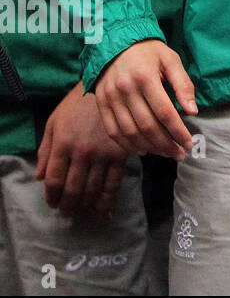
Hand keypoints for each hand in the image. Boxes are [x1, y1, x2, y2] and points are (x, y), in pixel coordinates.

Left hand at [35, 83, 128, 218]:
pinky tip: (105, 209)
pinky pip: (114, 182)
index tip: (53, 204)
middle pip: (73, 188)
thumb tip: (39, 177)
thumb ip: (46, 150)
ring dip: (87, 205)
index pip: (54, 180)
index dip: (52, 197)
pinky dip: (108, 199)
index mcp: (63, 144)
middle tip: (69, 212)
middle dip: (69, 205)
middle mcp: (82, 152)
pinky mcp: (122, 153)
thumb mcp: (54, 122)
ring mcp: (103, 153)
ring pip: (93, 189)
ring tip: (84, 212)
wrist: (109, 85)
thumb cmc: (78, 103)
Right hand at [95, 40, 197, 161]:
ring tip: (165, 153)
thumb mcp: (171, 60)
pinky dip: (127, 144)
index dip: (177, 131)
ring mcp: (110, 98)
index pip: (164, 112)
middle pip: (147, 126)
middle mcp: (125, 90)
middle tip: (180, 154)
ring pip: (129, 132)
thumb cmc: (149, 51)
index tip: (189, 143)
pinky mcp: (101, 103)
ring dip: (149, 147)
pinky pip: (113, 130)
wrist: (116, 42)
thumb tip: (193, 111)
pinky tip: (142, 149)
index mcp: (145, 78)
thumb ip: (183, 85)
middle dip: (166, 144)